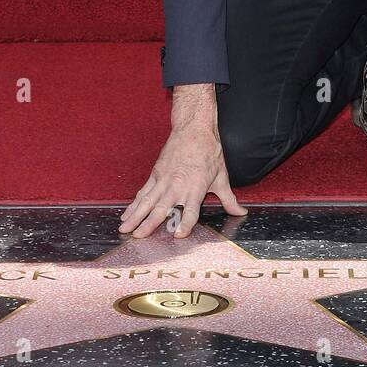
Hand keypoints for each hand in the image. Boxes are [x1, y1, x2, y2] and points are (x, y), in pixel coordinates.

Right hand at [119, 92, 245, 239]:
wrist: (194, 129)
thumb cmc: (210, 153)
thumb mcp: (222, 177)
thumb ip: (229, 199)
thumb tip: (242, 212)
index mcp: (195, 189)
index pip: (190, 211)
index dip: (185, 224)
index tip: (178, 235)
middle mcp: (177, 186)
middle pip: (161, 208)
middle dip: (149, 224)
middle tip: (137, 237)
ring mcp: (164, 180)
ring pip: (147, 201)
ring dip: (135, 216)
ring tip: (124, 229)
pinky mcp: (155, 174)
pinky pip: (143, 192)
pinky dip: (134, 204)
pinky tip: (126, 214)